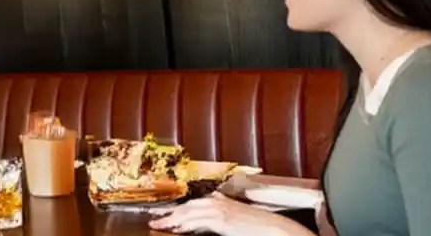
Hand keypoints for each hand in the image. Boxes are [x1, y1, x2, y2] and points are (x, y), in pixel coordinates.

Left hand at [148, 193, 306, 235]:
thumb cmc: (256, 226)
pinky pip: (199, 221)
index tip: (160, 215)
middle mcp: (217, 202)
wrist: (275, 228)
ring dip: (172, 219)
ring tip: (159, 225)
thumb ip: (215, 220)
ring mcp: (219, 210)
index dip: (174, 211)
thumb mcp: (232, 220)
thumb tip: (198, 224)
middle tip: (154, 220)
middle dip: (169, 214)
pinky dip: (185, 223)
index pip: (190, 205)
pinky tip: (176, 228)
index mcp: (219, 201)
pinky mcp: (222, 219)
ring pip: (189, 213)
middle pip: (186, 207)